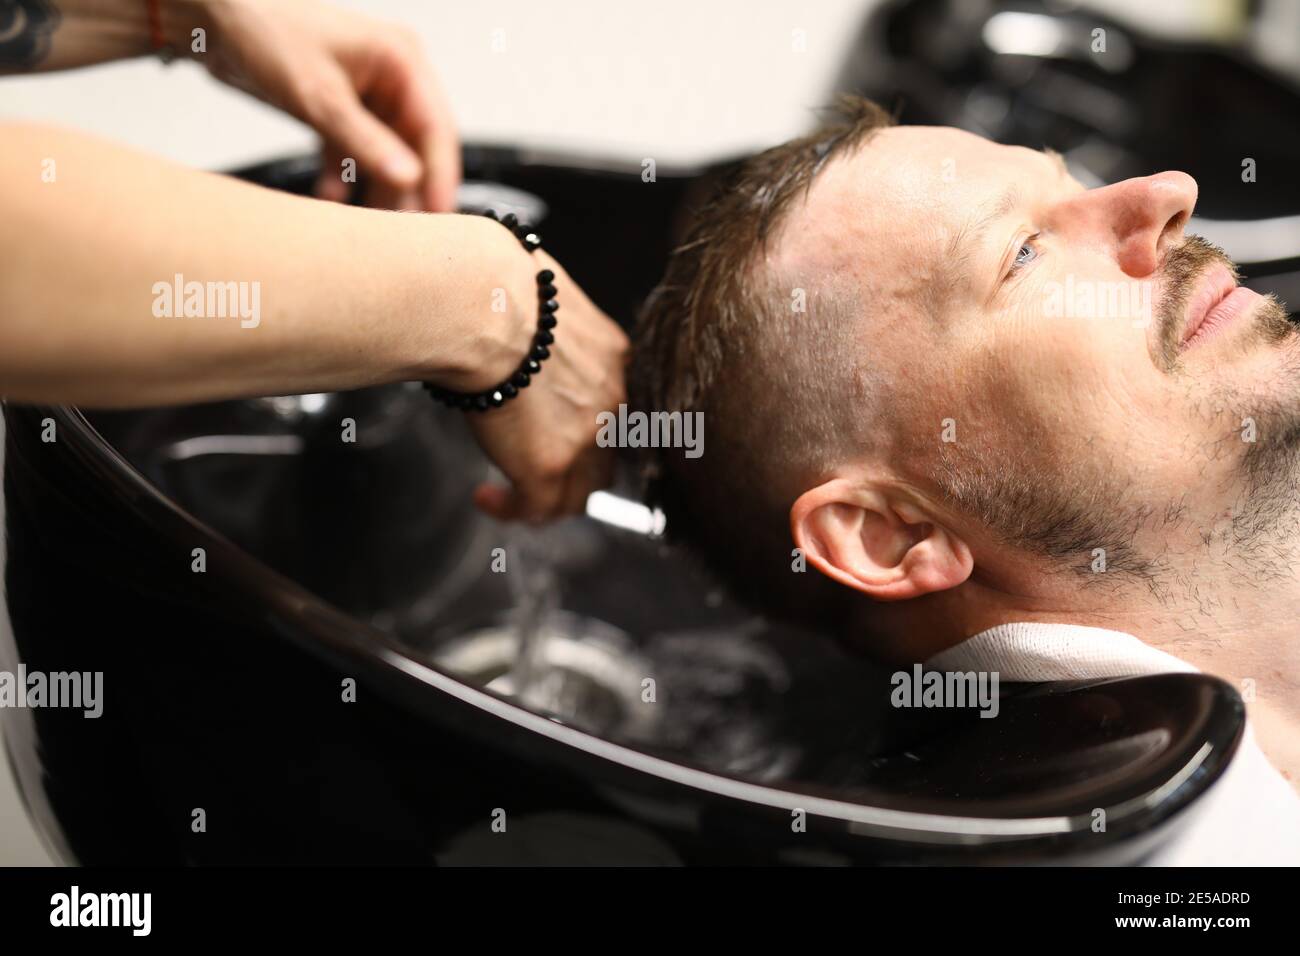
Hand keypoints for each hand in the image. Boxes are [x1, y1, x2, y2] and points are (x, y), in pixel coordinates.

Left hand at [196, 0, 459, 210]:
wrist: (212, 15)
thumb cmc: (266, 29)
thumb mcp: (321, 97)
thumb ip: (366, 143)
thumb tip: (410, 179)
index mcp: (401, 61)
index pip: (435, 128)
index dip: (440, 176)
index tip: (438, 216)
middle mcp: (390, 77)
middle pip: (415, 145)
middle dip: (408, 187)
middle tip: (408, 232)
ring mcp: (366, 93)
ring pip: (386, 153)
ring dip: (377, 187)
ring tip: (372, 226)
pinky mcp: (339, 107)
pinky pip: (354, 150)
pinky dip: (344, 176)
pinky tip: (333, 201)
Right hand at [464, 251, 629, 521]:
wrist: (486, 306)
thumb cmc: (499, 289)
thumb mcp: (547, 302)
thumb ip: (550, 330)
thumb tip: (522, 328)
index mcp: (615, 359)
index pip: (614, 410)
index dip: (587, 428)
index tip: (559, 431)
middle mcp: (612, 403)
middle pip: (605, 458)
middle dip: (574, 468)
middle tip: (537, 467)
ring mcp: (585, 440)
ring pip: (578, 493)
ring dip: (546, 496)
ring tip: (512, 492)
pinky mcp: (548, 467)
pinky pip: (535, 509)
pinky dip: (510, 508)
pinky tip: (489, 498)